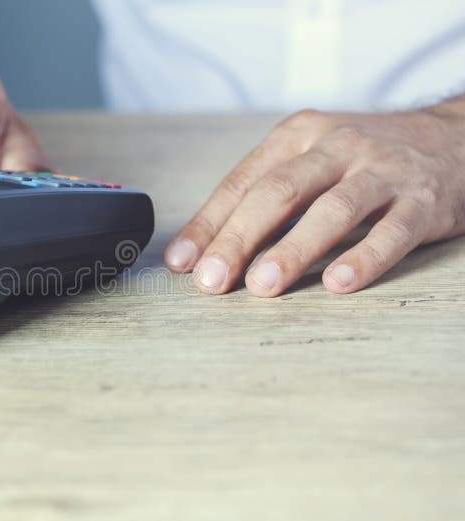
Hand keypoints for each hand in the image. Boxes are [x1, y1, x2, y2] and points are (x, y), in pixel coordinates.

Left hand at [164, 104, 464, 295]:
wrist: (453, 138)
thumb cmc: (363, 159)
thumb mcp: (309, 159)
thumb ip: (261, 198)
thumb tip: (199, 252)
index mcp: (298, 136)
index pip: (243, 182)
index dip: (209, 224)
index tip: (182, 262)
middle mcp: (337, 147)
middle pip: (278, 193)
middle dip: (239, 239)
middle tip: (212, 281)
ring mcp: (382, 171)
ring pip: (332, 209)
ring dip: (293, 250)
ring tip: (262, 285)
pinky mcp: (424, 200)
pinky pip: (393, 231)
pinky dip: (365, 258)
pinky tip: (338, 283)